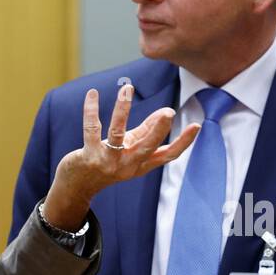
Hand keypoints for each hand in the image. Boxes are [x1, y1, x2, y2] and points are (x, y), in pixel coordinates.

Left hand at [42, 84, 200, 230]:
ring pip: (117, 134)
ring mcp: (108, 162)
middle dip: (158, 130)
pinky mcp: (89, 156)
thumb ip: (147, 130)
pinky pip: (91, 130)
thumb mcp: (130, 148)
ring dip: (122, 110)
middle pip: (147, 147)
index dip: (184, 142)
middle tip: (169, 112)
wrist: (78, 186)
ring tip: (126, 89)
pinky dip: (91, 110)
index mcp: (142, 163)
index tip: (197, 126)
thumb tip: (167, 112)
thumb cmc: (108, 162)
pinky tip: (93, 94)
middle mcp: (128, 165)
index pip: (168, 155)